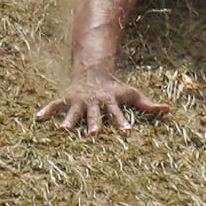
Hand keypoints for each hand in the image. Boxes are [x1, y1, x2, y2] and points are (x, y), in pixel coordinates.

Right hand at [35, 75, 170, 134]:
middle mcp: (94, 103)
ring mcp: (79, 101)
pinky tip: (37, 117)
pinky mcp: (67, 99)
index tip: (128, 132)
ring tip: (63, 130)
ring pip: (74, 112)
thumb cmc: (114, 88)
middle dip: (94, 124)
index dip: (123, 122)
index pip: (118, 114)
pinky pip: (55, 105)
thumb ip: (148, 105)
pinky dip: (46, 110)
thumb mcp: (131, 94)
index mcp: (110, 103)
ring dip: (69, 121)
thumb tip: (168, 110)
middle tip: (95, 134)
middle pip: (95, 115)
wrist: (93, 70)